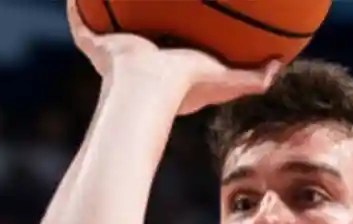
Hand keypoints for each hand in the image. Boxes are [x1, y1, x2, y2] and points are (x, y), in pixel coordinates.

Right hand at [67, 0, 279, 114]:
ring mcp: (114, 54)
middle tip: (144, 8)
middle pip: (137, 36)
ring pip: (106, 30)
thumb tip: (277, 68)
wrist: (149, 86)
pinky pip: (81, 25)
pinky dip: (75, 10)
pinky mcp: (96, 46)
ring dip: (104, 15)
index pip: (169, 49)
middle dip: (137, 24)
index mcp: (163, 69)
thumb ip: (252, 79)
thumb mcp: (226, 80)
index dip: (173, 38)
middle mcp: (137, 61)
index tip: (181, 25)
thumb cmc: (187, 85)